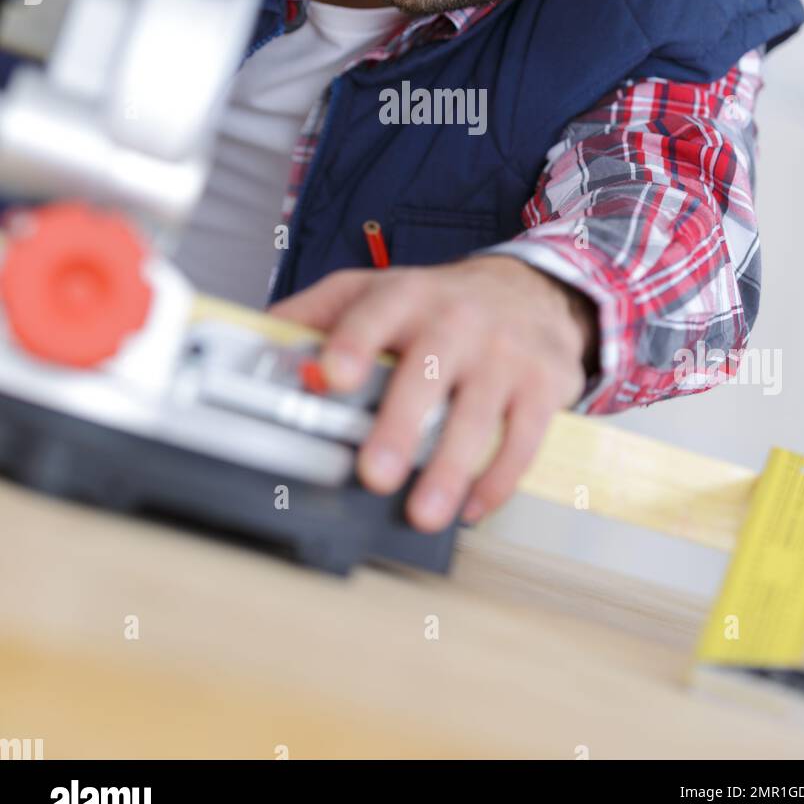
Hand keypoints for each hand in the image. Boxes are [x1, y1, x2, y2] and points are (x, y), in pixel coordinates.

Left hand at [268, 255, 596, 530]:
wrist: (532, 290)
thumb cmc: (440, 302)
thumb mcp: (375, 290)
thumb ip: (316, 315)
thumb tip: (259, 347)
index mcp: (406, 296)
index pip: (373, 315)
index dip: (351, 343)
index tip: (332, 375)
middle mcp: (457, 320)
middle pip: (428, 372)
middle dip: (400, 426)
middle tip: (374, 475)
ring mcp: (504, 353)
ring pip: (478, 414)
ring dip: (450, 469)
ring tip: (425, 513)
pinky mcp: (543, 384)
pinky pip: (524, 438)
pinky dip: (499, 479)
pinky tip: (471, 506)